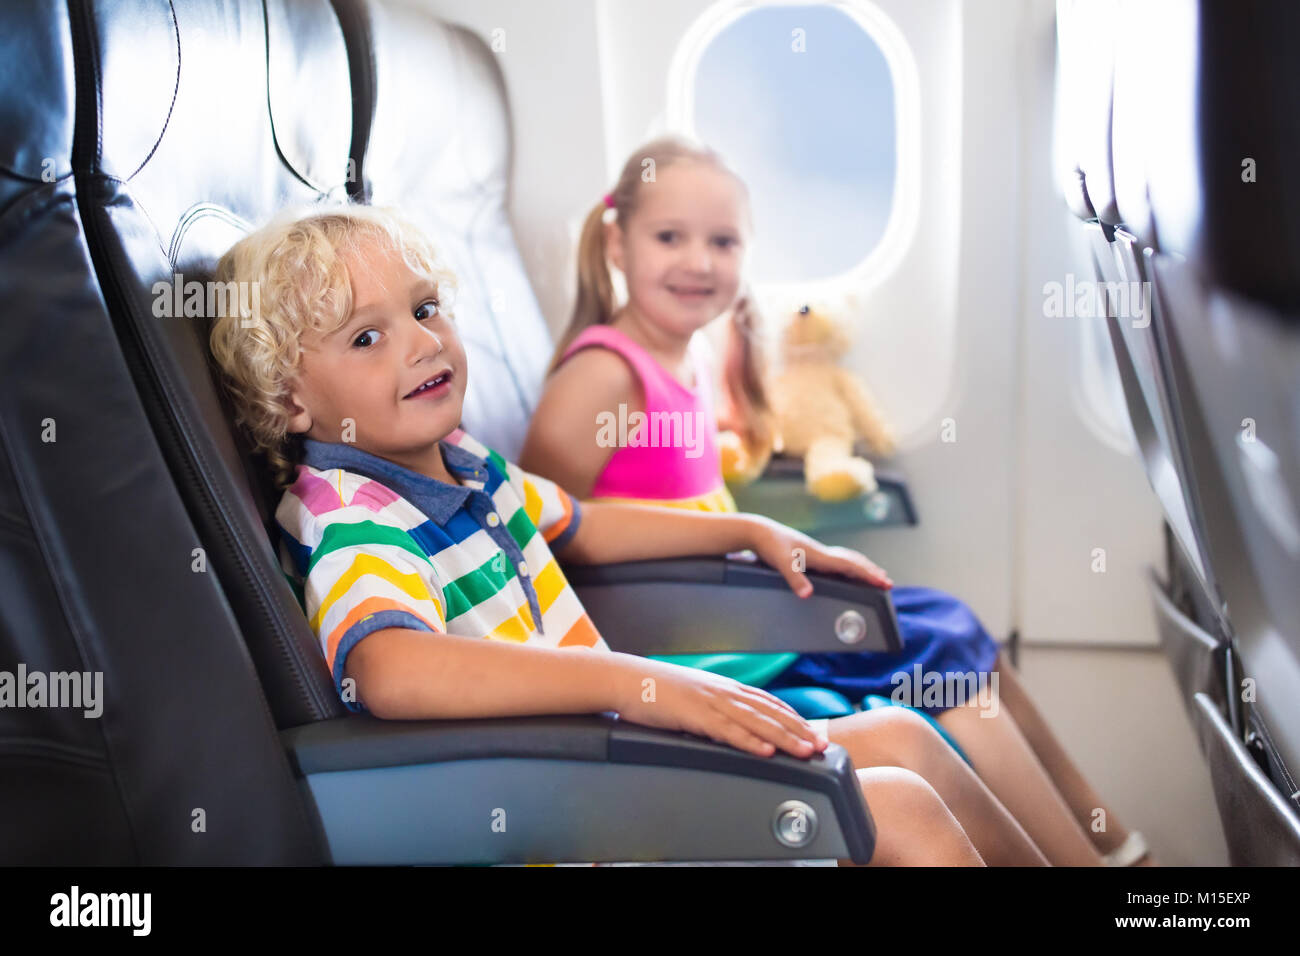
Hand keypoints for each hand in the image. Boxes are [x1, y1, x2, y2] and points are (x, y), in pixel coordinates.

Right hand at [609, 654, 828, 758]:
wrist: (627, 679)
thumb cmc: (656, 689)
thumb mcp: (692, 696)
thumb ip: (714, 706)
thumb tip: (730, 722)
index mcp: (724, 687)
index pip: (768, 702)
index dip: (793, 717)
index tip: (813, 731)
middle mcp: (724, 692)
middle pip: (770, 712)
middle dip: (799, 730)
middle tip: (823, 745)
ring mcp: (711, 703)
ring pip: (757, 722)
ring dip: (785, 737)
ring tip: (806, 750)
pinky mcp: (696, 715)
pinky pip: (728, 731)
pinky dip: (750, 741)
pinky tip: (767, 751)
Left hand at [746, 515, 892, 596]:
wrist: (758, 531)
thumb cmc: (769, 545)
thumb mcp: (780, 563)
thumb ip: (795, 579)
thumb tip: (807, 594)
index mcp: (819, 555)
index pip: (850, 566)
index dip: (868, 575)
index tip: (884, 582)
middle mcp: (821, 552)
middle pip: (853, 561)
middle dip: (871, 572)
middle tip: (887, 582)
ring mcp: (816, 552)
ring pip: (846, 559)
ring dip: (862, 566)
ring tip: (874, 573)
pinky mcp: (809, 553)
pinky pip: (836, 560)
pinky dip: (849, 564)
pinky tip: (846, 568)